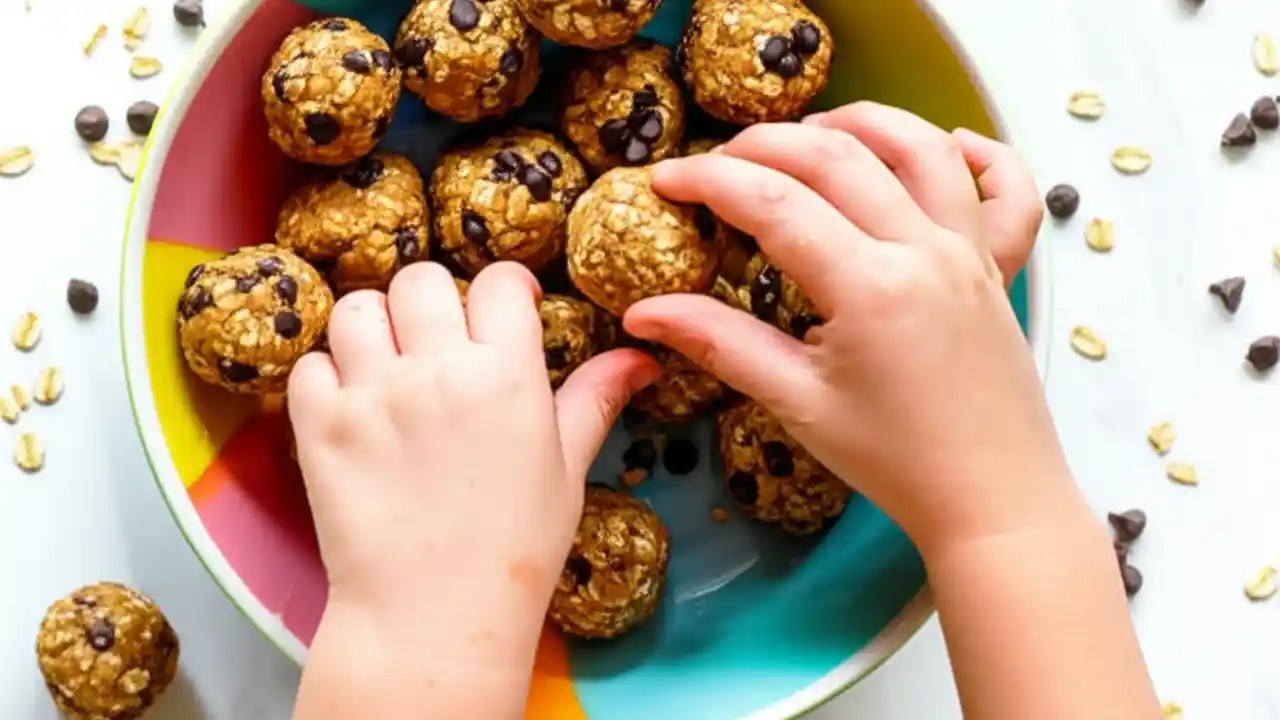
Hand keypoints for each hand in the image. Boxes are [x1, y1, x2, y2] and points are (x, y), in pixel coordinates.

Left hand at [287, 262, 657, 712]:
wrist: (435, 616)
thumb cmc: (514, 546)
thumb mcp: (567, 469)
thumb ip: (593, 399)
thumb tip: (640, 358)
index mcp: (506, 373)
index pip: (497, 281)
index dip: (503, 288)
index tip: (503, 309)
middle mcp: (436, 370)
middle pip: (420, 279)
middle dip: (432, 300)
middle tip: (437, 338)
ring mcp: (371, 394)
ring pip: (358, 308)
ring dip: (374, 325)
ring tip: (387, 362)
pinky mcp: (319, 426)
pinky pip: (310, 362)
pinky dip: (326, 373)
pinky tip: (349, 402)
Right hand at [625, 102, 1080, 552]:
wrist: (994, 503)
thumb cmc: (896, 462)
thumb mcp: (798, 404)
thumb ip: (721, 344)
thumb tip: (643, 314)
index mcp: (869, 287)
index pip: (773, 202)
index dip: (709, 181)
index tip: (664, 181)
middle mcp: (924, 251)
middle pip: (836, 156)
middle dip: (764, 144)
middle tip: (716, 163)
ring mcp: (971, 253)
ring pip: (919, 148)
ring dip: (860, 122)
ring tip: (808, 129)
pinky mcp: (997, 268)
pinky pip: (1006, 190)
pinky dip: (979, 153)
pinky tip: (945, 144)